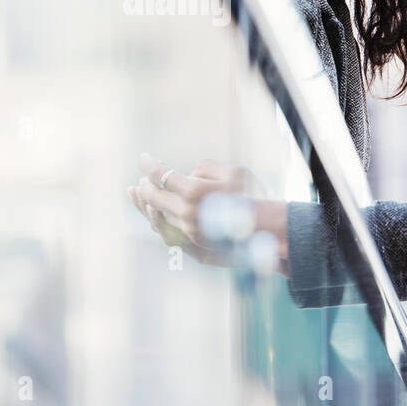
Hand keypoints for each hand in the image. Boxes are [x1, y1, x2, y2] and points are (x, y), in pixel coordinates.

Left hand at [126, 153, 289, 270]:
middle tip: (143, 177)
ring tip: (137, 192)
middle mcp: (187, 214)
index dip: (148, 164)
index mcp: (194, 191)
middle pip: (154, 196)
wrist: (269, 233)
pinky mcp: (192, 247)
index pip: (162, 174)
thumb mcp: (233, 171)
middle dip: (146, 184)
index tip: (143, 158)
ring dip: (144, 203)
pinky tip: (152, 213)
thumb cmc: (254, 197)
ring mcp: (188, 233)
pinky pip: (166, 234)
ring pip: (156, 217)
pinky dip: (155, 221)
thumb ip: (204, 168)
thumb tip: (187, 175)